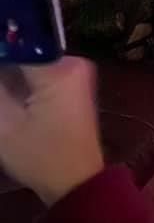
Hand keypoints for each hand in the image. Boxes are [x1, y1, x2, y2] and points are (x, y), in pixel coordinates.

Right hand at [0, 57, 104, 205]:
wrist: (76, 179)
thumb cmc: (40, 156)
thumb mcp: (3, 124)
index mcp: (59, 70)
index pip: (18, 43)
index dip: (0, 48)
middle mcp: (73, 62)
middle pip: (23, 49)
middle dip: (3, 60)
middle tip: (0, 96)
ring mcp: (76, 70)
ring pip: (29, 59)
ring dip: (8, 70)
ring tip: (4, 100)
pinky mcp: (72, 80)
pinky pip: (38, 69)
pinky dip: (19, 77)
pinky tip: (9, 96)